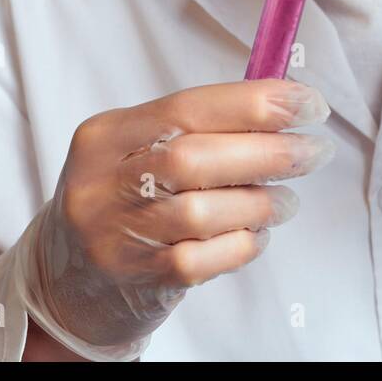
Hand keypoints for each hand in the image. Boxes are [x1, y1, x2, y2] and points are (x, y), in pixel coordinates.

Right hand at [13, 79, 332, 359]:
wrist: (68, 277)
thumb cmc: (121, 200)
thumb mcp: (135, 150)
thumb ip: (196, 128)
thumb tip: (280, 107)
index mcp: (106, 133)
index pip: (187, 108)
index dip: (253, 103)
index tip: (306, 103)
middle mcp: (103, 180)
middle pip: (194, 158)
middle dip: (269, 152)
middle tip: (313, 151)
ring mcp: (116, 232)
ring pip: (201, 212)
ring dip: (261, 202)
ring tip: (285, 200)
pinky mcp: (136, 276)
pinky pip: (202, 258)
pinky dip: (242, 243)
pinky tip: (256, 234)